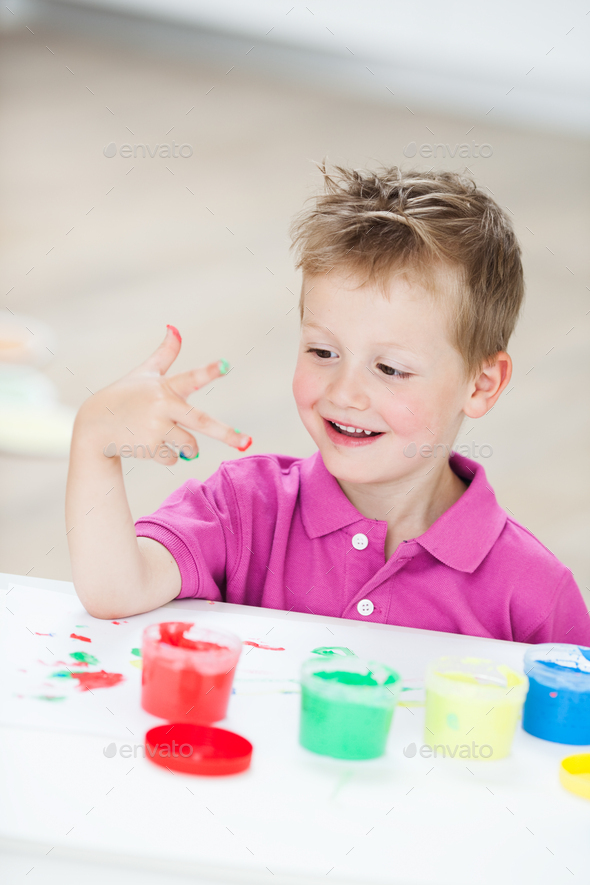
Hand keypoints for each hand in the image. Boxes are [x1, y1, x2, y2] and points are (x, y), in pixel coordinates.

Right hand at [73, 325, 250, 464]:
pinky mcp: (149, 448)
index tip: (226, 365)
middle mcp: (162, 407)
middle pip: (201, 422)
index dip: (209, 371)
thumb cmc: (124, 395)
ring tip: (165, 435)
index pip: (191, 377)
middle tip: (246, 443)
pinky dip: (168, 456)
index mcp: (165, 387)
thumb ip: (165, 353)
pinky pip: (173, 458)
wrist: (94, 426)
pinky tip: (149, 445)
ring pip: (189, 446)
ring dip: (186, 447)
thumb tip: (174, 326)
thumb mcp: (144, 373)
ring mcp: (155, 429)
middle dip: (226, 434)